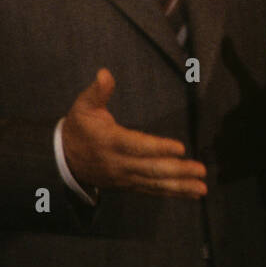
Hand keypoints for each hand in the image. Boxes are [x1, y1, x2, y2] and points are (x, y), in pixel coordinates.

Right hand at [61, 68, 206, 196]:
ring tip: (201, 188)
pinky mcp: (129, 185)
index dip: (158, 148)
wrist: (64, 160)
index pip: (137, 146)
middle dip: (177, 171)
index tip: (180, 148)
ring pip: (154, 183)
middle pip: (151, 169)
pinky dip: (172, 193)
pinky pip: (152, 190)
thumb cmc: (79, 128)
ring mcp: (125, 177)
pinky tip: (190, 193)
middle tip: (200, 170)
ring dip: (180, 186)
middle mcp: (119, 163)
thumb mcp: (83, 106)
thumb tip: (105, 73)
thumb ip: (97, 91)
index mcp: (110, 142)